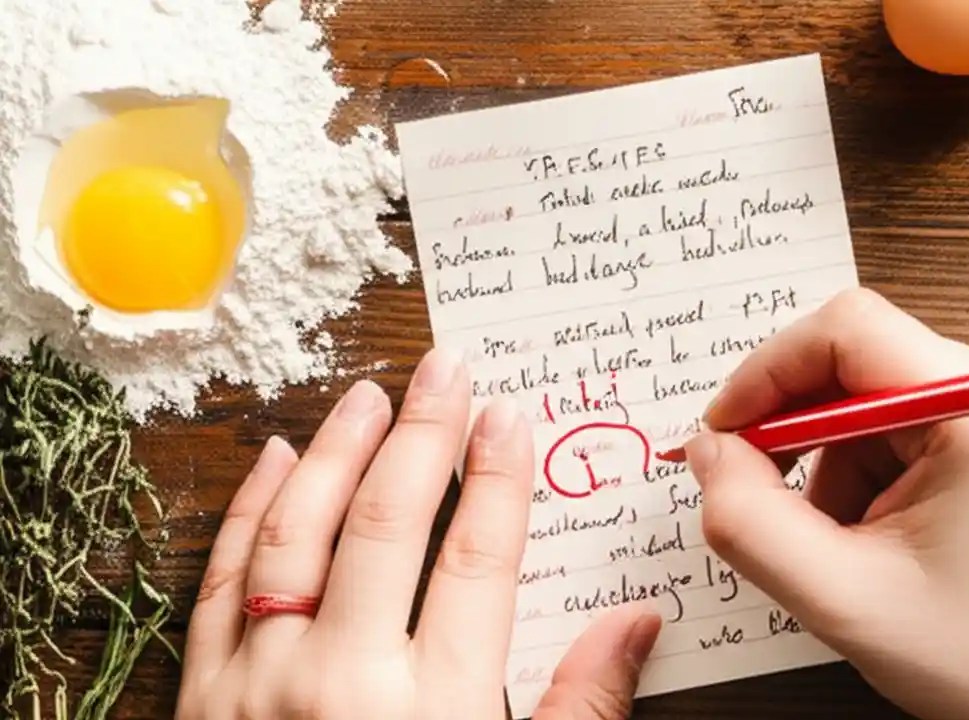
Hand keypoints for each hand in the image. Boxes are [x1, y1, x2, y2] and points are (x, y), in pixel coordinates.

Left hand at [176, 349, 661, 719]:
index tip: (510, 413)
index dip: (500, 476)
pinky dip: (250, 513)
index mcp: (436, 706)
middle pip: (393, 523)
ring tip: (368, 393)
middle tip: (446, 367)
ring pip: (300, 534)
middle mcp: (345, 682)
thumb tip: (639, 622)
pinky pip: (221, 583)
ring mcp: (263, 685)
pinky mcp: (204, 698)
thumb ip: (581, 707)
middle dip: (425, 432)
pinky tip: (279, 460)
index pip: (478, 557)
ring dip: (339, 452)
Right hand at [682, 288, 968, 719]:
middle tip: (772, 505)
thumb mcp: (845, 599)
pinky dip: (878, 475)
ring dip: (839, 467)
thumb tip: (707, 451)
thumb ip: (749, 521)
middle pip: (862, 363)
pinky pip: (917, 426)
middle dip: (802, 435)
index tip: (724, 437)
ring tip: (854, 550)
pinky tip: (890, 540)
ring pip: (882, 400)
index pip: (848, 328)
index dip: (767, 373)